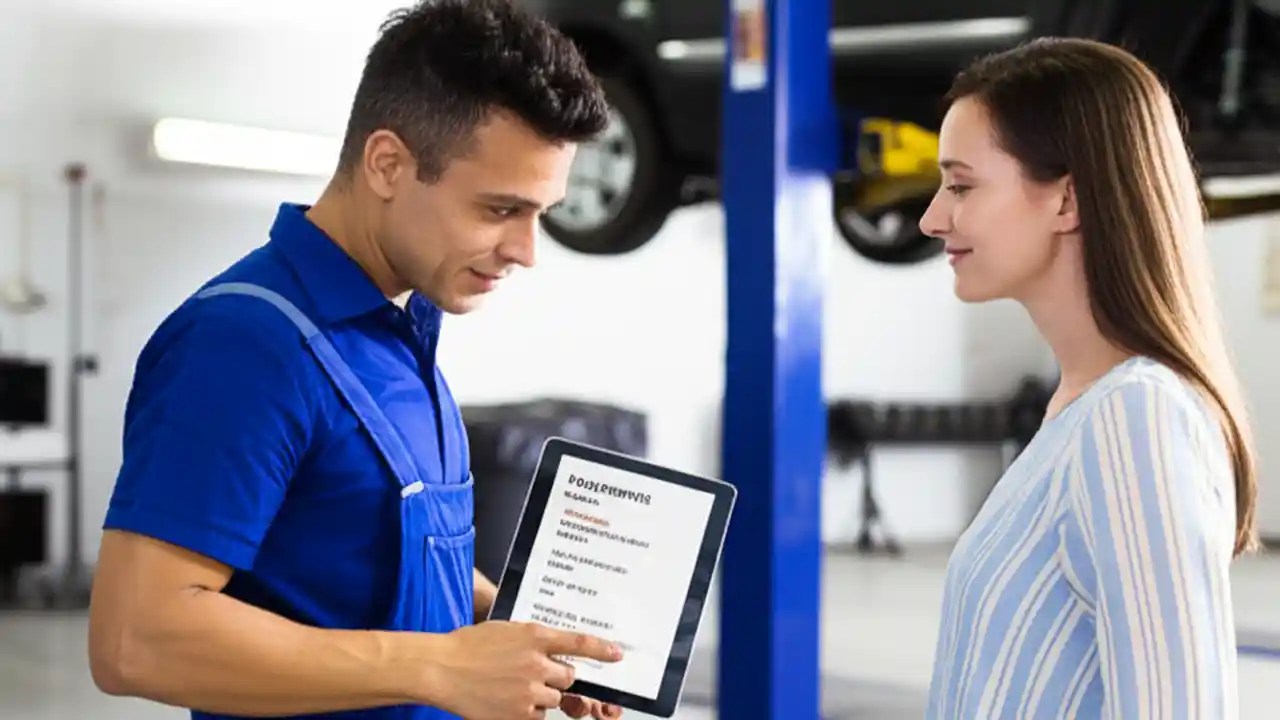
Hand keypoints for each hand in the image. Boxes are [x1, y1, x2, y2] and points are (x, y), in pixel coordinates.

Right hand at [429, 621, 622, 719]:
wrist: (441, 669)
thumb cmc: (469, 646)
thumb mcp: (506, 630)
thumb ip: (532, 639)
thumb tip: (552, 649)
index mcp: (535, 637)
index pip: (579, 643)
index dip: (602, 650)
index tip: (617, 654)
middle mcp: (537, 664)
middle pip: (568, 677)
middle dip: (557, 678)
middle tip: (536, 674)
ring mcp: (529, 692)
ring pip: (554, 699)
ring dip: (542, 695)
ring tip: (514, 688)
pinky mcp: (519, 715)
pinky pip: (537, 717)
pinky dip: (528, 712)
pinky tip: (507, 702)